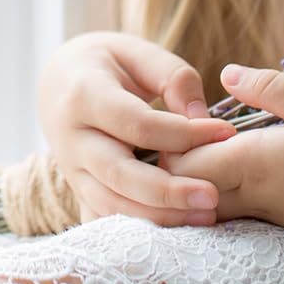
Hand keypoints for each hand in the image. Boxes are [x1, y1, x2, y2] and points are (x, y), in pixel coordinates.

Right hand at [35, 31, 235, 227]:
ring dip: (159, 217)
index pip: (137, 124)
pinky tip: (176, 230)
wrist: (57, 80)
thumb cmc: (106, 62)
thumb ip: (173, 77)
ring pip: (111, 205)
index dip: (183, 133)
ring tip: (205, 215)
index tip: (225, 132)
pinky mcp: (78, 191)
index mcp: (83, 95)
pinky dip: (138, 232)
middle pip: (119, 175)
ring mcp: (71, 170)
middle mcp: (71, 138)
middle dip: (168, 191)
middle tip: (212, 196)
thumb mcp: (136, 52)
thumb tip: (202, 118)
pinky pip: (104, 220)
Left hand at [159, 65, 283, 271]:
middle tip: (182, 126)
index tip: (182, 111)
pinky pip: (227, 215)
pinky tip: (229, 170)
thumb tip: (223, 73)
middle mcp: (250, 198)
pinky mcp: (279, 230)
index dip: (168, 136)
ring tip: (202, 145)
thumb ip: (273, 89)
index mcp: (255, 164)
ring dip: (190, 178)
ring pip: (201, 205)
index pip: (179, 159)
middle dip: (169, 160)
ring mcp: (264, 220)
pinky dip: (213, 195)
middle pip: (181, 186)